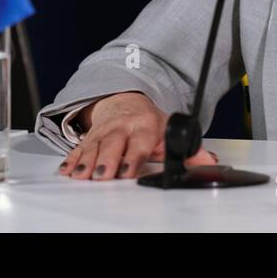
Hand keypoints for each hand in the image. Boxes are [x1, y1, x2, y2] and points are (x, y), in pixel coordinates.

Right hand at [57, 91, 215, 179]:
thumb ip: (189, 152)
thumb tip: (209, 163)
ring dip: (85, 161)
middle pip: (112, 143)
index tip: (127, 172)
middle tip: (101, 175)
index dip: (132, 157)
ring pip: (93, 146)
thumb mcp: (167, 133)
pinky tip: (67, 170)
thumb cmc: (148, 123)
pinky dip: (71, 158)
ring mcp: (104, 131)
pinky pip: (78, 147)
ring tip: (80, 175)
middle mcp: (122, 127)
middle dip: (106, 160)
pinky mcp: (89, 137)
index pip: (138, 143)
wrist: (126, 102)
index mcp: (144, 126)